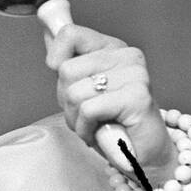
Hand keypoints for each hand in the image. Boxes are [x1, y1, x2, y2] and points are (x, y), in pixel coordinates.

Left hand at [44, 24, 178, 184]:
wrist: (143, 157)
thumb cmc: (111, 124)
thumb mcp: (82, 89)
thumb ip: (68, 61)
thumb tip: (48, 33)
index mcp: (112, 48)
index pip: (70, 34)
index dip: (56, 59)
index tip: (65, 80)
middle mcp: (127, 56)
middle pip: (66, 70)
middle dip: (67, 99)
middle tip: (87, 114)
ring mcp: (135, 74)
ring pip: (74, 92)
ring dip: (76, 119)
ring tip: (96, 125)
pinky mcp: (137, 96)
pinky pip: (88, 110)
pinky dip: (86, 129)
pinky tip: (100, 134)